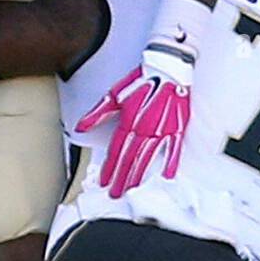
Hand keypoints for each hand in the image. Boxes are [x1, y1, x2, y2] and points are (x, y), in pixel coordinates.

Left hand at [75, 46, 191, 197]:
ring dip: (139, 175)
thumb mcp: (114, 94)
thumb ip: (97, 114)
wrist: (167, 67)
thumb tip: (80, 126)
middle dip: (122, 178)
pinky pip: (175, 148)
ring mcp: (163, 129)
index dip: (109, 168)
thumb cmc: (141, 79)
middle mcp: (145, 128)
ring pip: (148, 157)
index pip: (116, 150)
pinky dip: (171, 162)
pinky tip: (168, 176)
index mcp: (129, 120)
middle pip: (130, 158)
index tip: (104, 182)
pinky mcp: (178, 126)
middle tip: (116, 193)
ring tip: (132, 188)